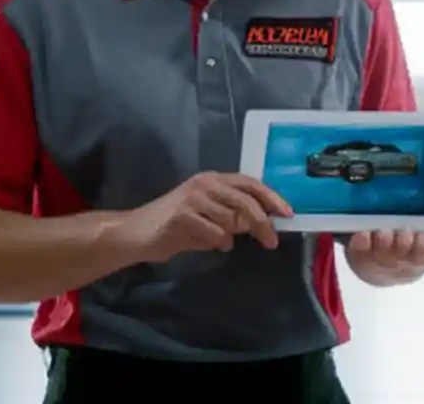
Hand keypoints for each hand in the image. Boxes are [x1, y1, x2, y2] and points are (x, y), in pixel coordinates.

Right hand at [120, 172, 293, 263]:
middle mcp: (204, 183)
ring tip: (218, 241)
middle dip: (262, 223)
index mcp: (212, 179)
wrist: (135, 233)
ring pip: (231, 220)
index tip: (288, 213)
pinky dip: (217, 242)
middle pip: (245, 201)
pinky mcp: (182, 215)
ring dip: (231, 236)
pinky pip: (216, 233)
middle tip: (271, 242)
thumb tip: (263, 222)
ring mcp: (192, 198)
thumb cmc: (174, 226)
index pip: (249, 182)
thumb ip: (233, 216)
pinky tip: (207, 244)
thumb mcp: (208, 216)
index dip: (271, 197)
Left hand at [345, 209, 423, 285]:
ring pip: (382, 253)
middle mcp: (401, 262)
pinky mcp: (358, 258)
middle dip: (404, 243)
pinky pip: (358, 252)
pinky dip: (359, 243)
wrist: (377, 266)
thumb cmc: (411, 244)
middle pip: (405, 253)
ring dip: (382, 242)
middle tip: (403, 231)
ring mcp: (378, 261)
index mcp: (423, 255)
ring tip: (382, 231)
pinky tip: (361, 234)